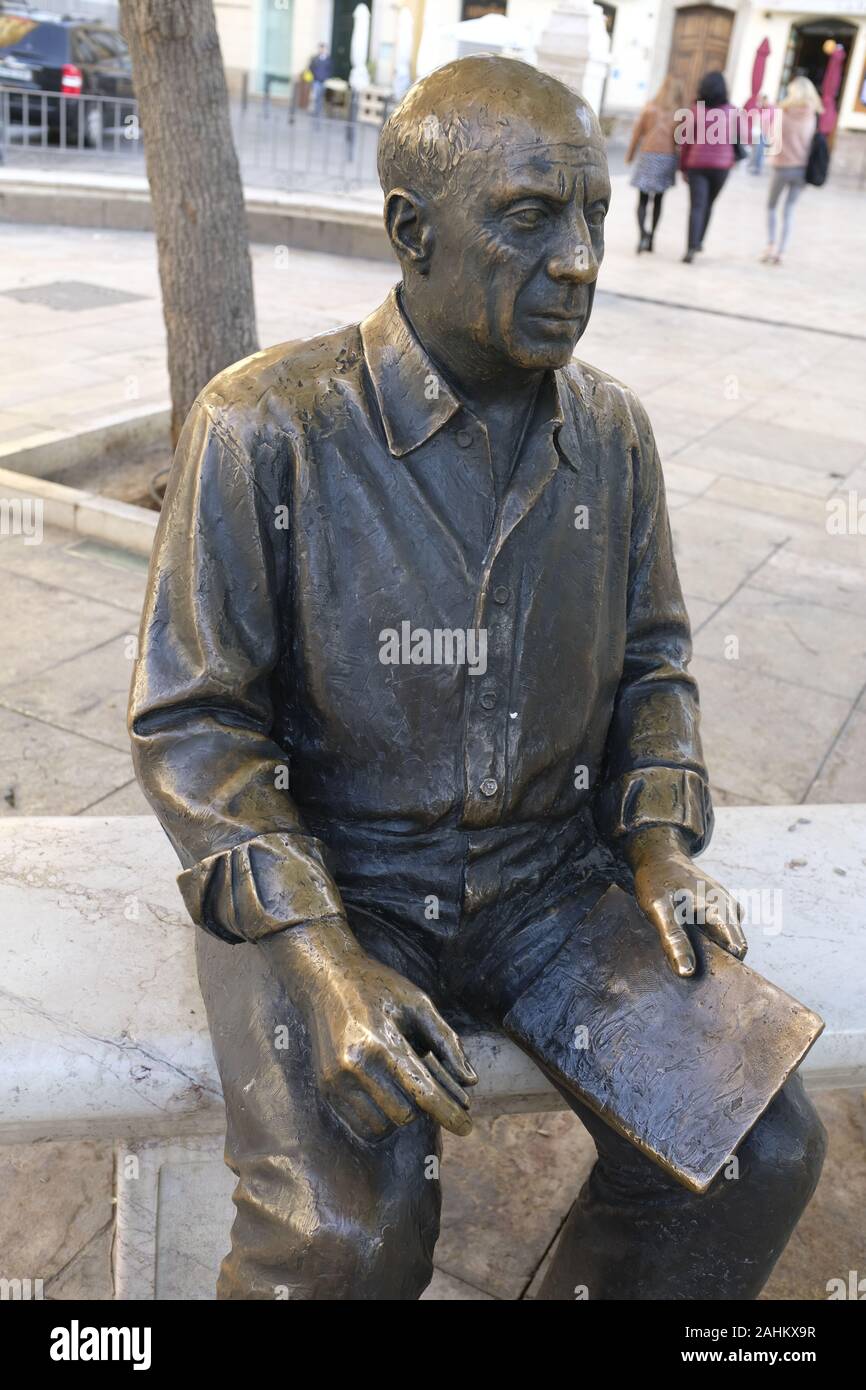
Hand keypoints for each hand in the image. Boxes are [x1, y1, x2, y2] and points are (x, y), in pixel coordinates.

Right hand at [261, 920, 476, 1142]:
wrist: (327, 980)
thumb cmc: (378, 988)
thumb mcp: (419, 1004)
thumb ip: (447, 1042)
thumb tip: (469, 1082)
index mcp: (381, 1042)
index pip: (422, 1092)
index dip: (448, 1113)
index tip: (466, 1127)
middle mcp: (355, 1066)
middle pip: (404, 1115)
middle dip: (423, 1106)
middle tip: (428, 1086)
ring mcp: (336, 1081)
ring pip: (381, 1126)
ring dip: (400, 1115)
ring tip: (402, 1086)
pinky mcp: (326, 1090)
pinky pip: (360, 1126)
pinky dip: (379, 1119)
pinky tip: (385, 1095)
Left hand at [624, 827, 745, 977]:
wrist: (656, 854)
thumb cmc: (657, 880)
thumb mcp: (659, 910)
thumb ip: (674, 940)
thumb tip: (688, 972)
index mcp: (722, 909)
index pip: (738, 949)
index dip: (726, 966)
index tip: (704, 978)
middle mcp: (729, 906)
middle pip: (734, 944)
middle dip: (718, 959)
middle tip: (690, 969)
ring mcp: (724, 903)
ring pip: (726, 936)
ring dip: (712, 948)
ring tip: (687, 954)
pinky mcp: (715, 904)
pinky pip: (719, 927)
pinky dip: (707, 937)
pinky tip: (688, 940)